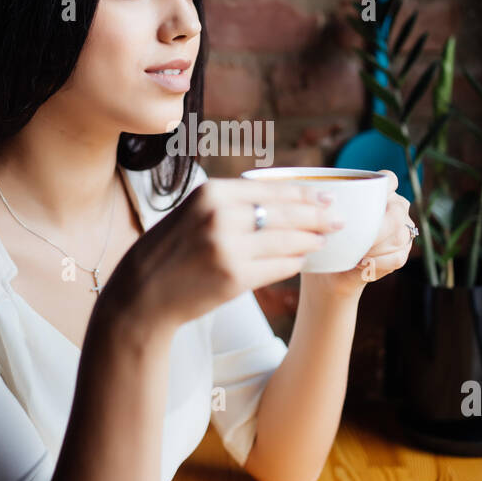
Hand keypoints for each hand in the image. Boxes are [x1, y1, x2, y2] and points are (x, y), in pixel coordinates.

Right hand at [107, 176, 343, 329]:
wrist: (142, 292)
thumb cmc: (172, 250)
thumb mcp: (195, 212)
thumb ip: (233, 202)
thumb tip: (284, 197)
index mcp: (211, 193)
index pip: (272, 188)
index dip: (305, 193)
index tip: (327, 196)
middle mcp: (220, 216)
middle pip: (286, 213)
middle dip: (318, 216)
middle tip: (338, 219)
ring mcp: (227, 248)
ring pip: (288, 241)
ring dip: (310, 240)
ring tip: (323, 239)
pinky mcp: (234, 278)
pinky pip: (279, 267)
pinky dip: (294, 263)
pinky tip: (301, 260)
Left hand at [300, 173, 416, 299]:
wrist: (328, 271)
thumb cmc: (327, 237)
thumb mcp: (326, 218)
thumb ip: (333, 206)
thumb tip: (326, 202)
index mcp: (380, 192)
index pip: (390, 180)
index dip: (383, 187)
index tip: (364, 199)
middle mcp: (396, 208)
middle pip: (396, 213)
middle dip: (375, 228)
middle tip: (352, 237)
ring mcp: (402, 231)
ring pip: (398, 236)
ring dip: (374, 247)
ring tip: (353, 252)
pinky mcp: (401, 254)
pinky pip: (396, 257)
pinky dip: (376, 262)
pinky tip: (360, 263)